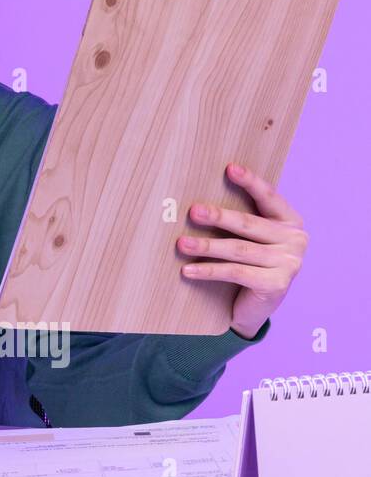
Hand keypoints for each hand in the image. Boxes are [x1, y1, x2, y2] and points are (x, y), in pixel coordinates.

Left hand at [178, 162, 307, 339]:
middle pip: (248, 224)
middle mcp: (295, 240)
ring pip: (239, 250)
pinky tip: (188, 270)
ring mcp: (289, 263)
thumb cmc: (246, 264)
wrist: (253, 308)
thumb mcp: (248, 238)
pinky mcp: (277, 284)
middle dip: (218, 217)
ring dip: (207, 246)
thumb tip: (199, 200)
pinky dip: (209, 270)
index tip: (230, 168)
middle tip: (192, 211)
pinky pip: (235, 272)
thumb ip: (239, 219)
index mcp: (290, 222)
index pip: (269, 197)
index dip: (250, 182)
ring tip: (181, 243)